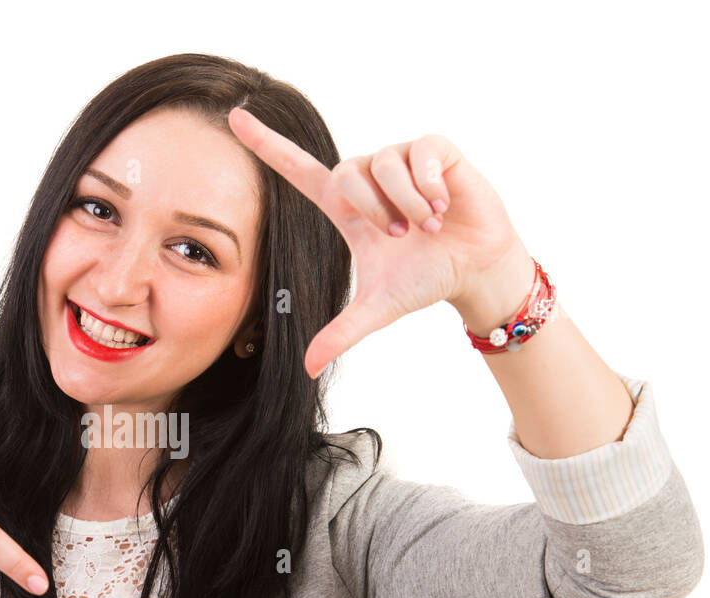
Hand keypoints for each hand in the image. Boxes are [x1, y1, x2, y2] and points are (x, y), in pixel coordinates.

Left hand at [227, 108, 531, 376]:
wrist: (475, 269)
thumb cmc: (423, 279)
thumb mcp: (378, 308)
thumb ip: (342, 332)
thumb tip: (308, 367)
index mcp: (345, 205)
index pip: (298, 168)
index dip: (267, 144)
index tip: (234, 117)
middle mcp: (368, 175)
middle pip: (346, 173)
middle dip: (374, 210)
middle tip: (400, 236)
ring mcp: (402, 158)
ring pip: (385, 164)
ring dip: (407, 204)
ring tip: (427, 225)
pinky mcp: (435, 149)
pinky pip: (420, 155)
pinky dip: (430, 188)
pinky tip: (444, 207)